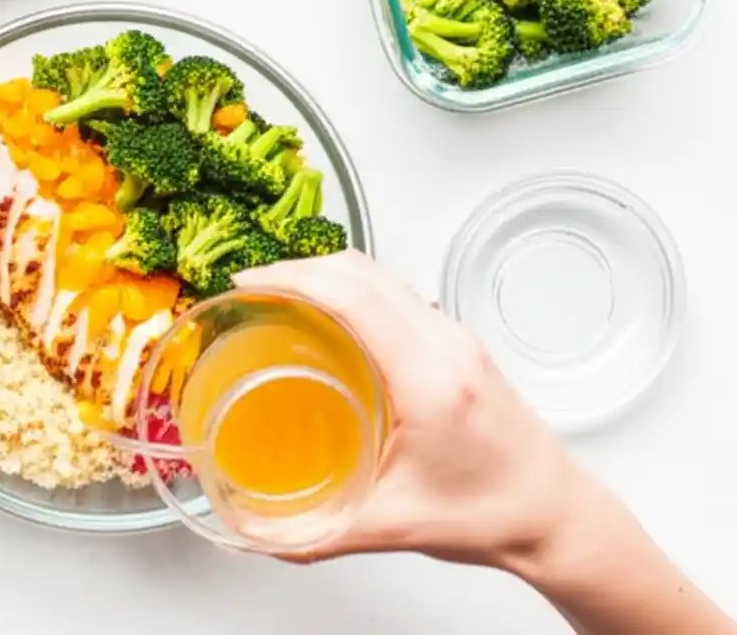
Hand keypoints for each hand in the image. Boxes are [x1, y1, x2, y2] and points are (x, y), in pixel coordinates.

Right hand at [232, 250, 580, 568]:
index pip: (354, 298)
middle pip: (363, 272)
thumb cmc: (494, 515)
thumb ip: (314, 535)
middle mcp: (448, 347)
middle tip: (252, 289)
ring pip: (382, 277)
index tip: (248, 285)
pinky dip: (353, 292)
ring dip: (327, 275)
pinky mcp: (459, 345)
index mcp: (432, 381)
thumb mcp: (390, 527)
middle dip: (298, 268)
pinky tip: (329, 321)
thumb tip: (255, 532)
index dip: (292, 279)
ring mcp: (457, 339)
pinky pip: (397, 296)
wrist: (555, 516)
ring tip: (280, 298)